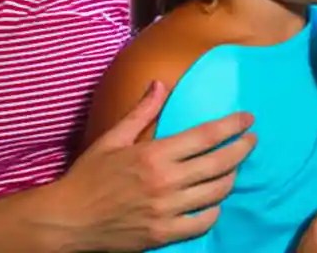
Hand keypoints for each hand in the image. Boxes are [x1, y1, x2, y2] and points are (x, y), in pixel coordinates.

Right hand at [47, 80, 255, 250]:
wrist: (64, 221)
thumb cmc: (87, 177)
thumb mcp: (111, 139)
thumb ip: (141, 112)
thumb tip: (160, 83)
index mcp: (154, 154)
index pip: (207, 135)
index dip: (233, 126)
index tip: (249, 119)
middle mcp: (165, 181)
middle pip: (221, 162)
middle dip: (243, 148)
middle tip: (252, 140)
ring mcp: (166, 210)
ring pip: (217, 192)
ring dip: (231, 177)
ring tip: (233, 168)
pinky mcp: (163, 233)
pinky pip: (203, 222)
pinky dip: (214, 210)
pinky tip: (214, 202)